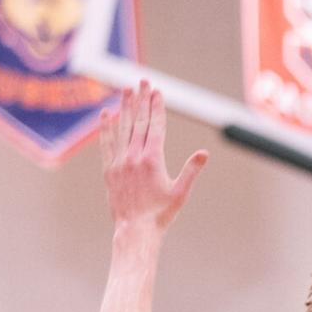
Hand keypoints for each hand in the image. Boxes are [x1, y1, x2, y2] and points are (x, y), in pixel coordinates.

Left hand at [99, 81, 207, 232]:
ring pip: (123, 128)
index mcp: (153, 159)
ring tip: (126, 90)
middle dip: (142, 100)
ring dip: (126, 108)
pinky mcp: (109, 170)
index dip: (156, 107)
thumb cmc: (161, 214)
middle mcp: (134, 156)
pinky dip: (107, 128)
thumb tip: (205, 153)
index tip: (157, 91)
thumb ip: (191, 170)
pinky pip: (107, 143)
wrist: (135, 230)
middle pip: (139, 121)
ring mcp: (120, 162)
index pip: (155, 126)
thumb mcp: (181, 192)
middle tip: (142, 81)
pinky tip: (106, 114)